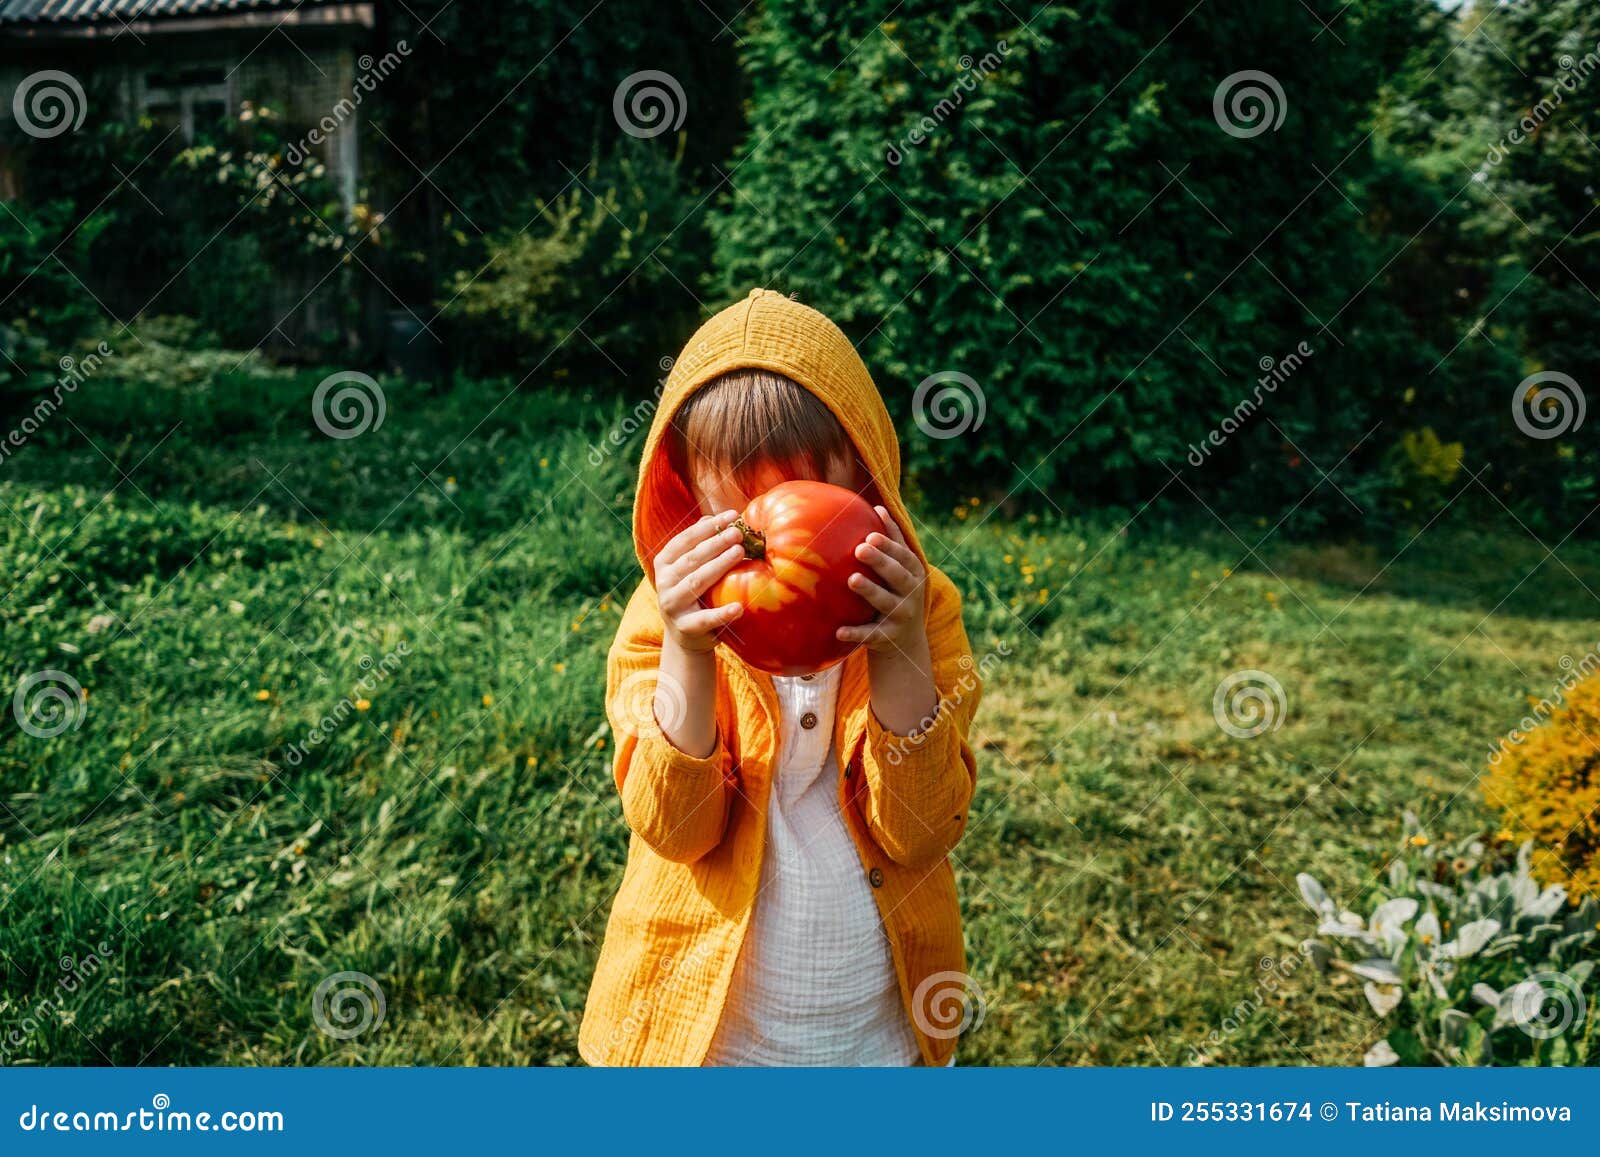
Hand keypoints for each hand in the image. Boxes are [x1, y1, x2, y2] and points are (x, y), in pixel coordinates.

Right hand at [653, 510, 745, 653]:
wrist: (685, 634)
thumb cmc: (693, 593)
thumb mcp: (690, 568)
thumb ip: (697, 545)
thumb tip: (711, 518)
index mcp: (664, 563)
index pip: (685, 540)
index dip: (708, 527)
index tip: (732, 516)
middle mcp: (664, 582)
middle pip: (692, 558)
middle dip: (716, 543)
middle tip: (738, 533)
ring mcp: (672, 605)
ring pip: (696, 582)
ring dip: (719, 566)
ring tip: (739, 553)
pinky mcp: (685, 627)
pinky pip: (705, 619)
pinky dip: (722, 614)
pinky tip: (739, 608)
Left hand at [837, 506, 928, 656]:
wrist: (905, 643)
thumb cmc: (897, 594)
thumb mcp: (900, 570)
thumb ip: (892, 542)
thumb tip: (878, 506)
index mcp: (913, 574)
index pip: (904, 557)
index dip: (890, 546)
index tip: (871, 535)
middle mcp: (911, 594)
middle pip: (898, 576)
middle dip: (881, 562)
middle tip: (860, 549)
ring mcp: (901, 617)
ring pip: (886, 603)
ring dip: (870, 591)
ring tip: (852, 580)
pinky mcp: (888, 638)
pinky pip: (871, 635)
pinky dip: (856, 634)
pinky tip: (839, 631)